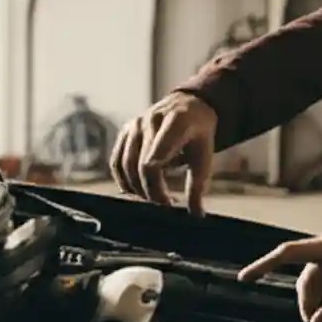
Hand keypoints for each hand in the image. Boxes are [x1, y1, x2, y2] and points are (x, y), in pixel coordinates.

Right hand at [110, 92, 216, 215]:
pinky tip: (137, 191)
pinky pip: (116, 162)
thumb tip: (196, 215)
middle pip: (142, 166)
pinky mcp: (124, 132)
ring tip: (153, 200)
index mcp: (176, 121)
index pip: (158, 153)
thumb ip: (199, 184)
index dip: (156, 181)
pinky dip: (124, 180)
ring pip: (125, 166)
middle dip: (152, 191)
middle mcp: (151, 120)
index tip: (167, 201)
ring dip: (136, 189)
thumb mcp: (205, 156)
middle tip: (165, 205)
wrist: (188, 106)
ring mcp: (134, 125)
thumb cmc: (198, 134)